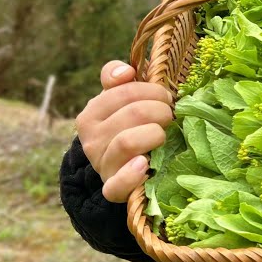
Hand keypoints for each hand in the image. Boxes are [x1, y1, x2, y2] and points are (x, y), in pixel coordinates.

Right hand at [76, 60, 173, 202]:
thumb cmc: (125, 126)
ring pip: (128, 142)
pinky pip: (117, 185)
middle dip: (160, 111)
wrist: (119, 168)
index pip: (125, 91)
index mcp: (90, 114)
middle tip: (170, 115)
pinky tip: (145, 165)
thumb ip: (115, 77)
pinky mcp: (112, 190)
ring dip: (155, 134)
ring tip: (162, 135)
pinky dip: (132, 175)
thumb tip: (126, 72)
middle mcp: (91, 140)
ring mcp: (101, 165)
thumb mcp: (117, 99)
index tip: (165, 97)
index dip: (152, 91)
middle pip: (133, 114)